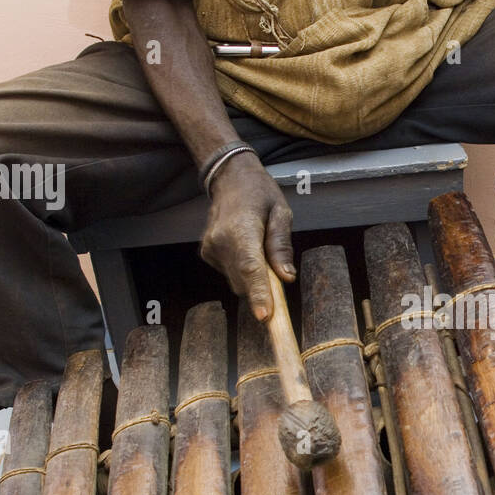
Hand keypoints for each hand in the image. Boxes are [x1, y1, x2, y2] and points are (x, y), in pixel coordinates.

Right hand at [199, 152, 294, 320]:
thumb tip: (287, 278)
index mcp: (241, 228)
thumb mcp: (281, 212)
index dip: (258, 293)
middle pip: (245, 281)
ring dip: (253, 277)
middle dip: (264, 288)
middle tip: (280, 274)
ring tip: (260, 249)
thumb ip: (282, 246)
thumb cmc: (259, 193)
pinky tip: (245, 247)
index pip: (250, 266)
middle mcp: (220, 240)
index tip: (265, 316)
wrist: (228, 178)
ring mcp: (210, 249)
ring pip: (238, 281)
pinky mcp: (207, 254)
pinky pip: (230, 274)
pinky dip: (242, 269)